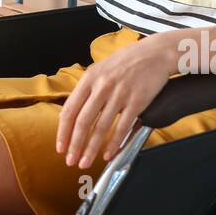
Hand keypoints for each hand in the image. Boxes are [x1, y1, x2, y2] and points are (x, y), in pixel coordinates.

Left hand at [56, 34, 174, 169]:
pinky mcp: (137, 101)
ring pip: (101, 127)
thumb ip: (87, 90)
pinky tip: (109, 154)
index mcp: (90, 78)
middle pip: (83, 121)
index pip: (70, 109)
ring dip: (91, 149)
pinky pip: (123, 127)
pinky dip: (114, 143)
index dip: (63, 131)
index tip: (61, 147)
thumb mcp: (101, 70)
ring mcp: (119, 94)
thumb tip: (73, 112)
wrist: (154, 53)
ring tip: (86, 162)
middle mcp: (102, 86)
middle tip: (71, 161)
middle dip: (75, 145)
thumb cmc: (127, 62)